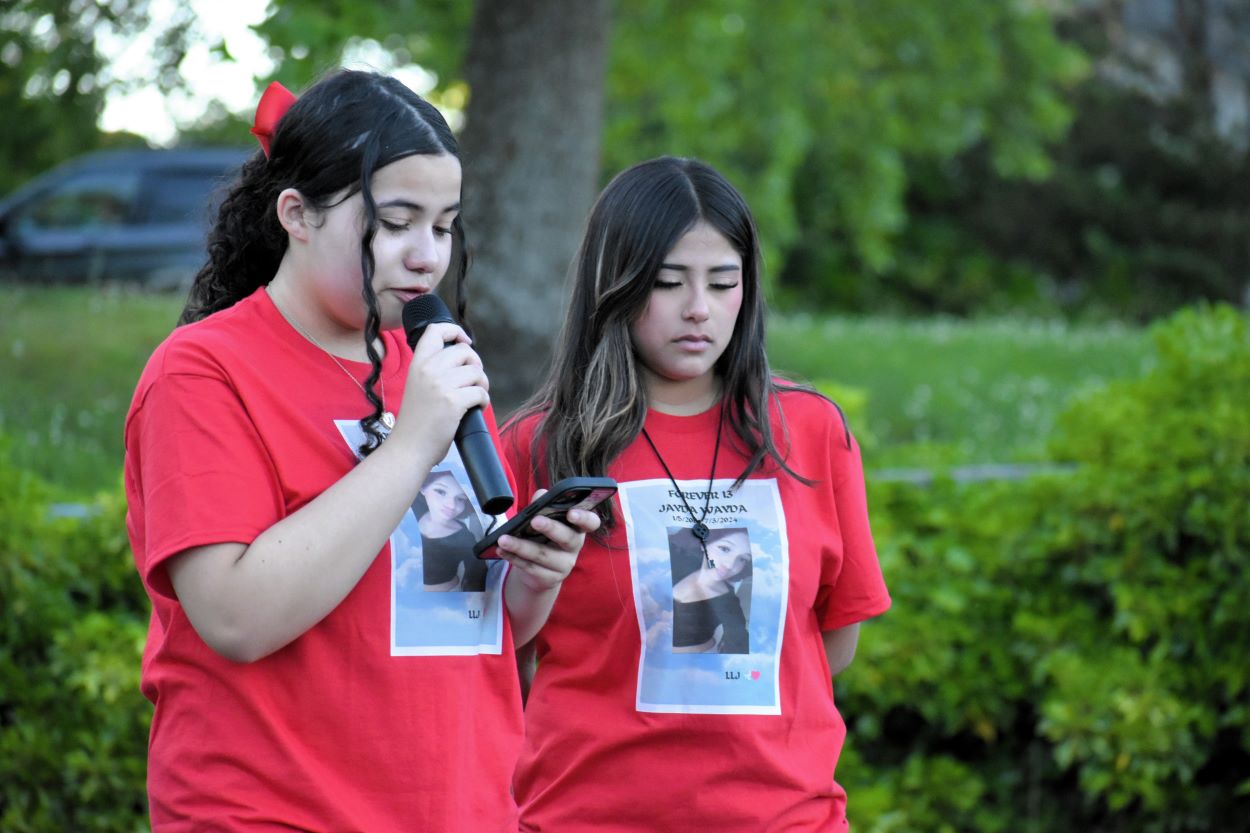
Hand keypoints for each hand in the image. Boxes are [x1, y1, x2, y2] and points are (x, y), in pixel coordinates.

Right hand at [390, 321, 488, 456]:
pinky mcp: (453, 402)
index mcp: (417, 364)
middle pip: (464, 351)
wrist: (408, 448)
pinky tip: (475, 408)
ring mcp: (441, 385)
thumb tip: (464, 359)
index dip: (455, 331)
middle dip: (475, 364)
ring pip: (476, 371)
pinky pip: (481, 392)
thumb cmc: (416, 421)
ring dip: (482, 384)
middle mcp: (428, 370)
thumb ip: (434, 369)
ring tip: (474, 396)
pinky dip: (483, 400)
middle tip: (473, 380)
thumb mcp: (417, 385)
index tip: (464, 342)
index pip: (436, 330)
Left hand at [496, 492, 601, 593]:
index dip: (584, 518)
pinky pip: (530, 568)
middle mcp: (574, 547)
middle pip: (567, 538)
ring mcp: (564, 565)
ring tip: (504, 539)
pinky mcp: (549, 578)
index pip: (591, 522)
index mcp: (577, 528)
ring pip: (543, 555)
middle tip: (534, 520)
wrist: (539, 572)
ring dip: (521, 546)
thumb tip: (541, 494)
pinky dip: (513, 558)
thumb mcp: (545, 520)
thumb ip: (543, 506)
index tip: (571, 513)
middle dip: (551, 528)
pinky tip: (502, 550)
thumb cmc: (544, 538)